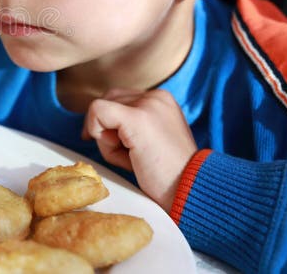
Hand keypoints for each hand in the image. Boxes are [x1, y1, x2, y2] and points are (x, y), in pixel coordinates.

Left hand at [81, 88, 197, 210]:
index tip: (121, 147)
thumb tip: (98, 120)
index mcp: (161, 100)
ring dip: (107, 140)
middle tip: (130, 157)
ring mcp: (147, 105)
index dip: (111, 125)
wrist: (190, 191)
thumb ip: (132, 125)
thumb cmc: (167, 175)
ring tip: (134, 159)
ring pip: (100, 110)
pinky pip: (96, 111)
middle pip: (107, 102)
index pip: (118, 99)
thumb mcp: (152, 140)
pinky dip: (98, 134)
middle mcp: (155, 96)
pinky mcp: (136, 117)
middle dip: (108, 131)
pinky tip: (123, 155)